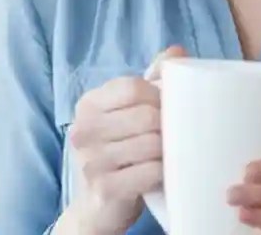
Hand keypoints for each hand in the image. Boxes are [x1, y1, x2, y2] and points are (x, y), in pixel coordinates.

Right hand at [66, 46, 186, 234]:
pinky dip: (163, 172)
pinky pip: (150, 171)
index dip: (159, 96)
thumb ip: (151, 81)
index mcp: (88, 104)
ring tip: (167, 154)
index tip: (167, 109)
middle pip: (146, 115)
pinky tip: (161, 174)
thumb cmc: (118, 153)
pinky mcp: (104, 188)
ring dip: (167, 151)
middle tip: (172, 136)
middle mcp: (83, 129)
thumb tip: (177, 53)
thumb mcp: (128, 114)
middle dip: (168, 126)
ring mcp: (90, 160)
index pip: (133, 87)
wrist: (96, 207)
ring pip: (152, 144)